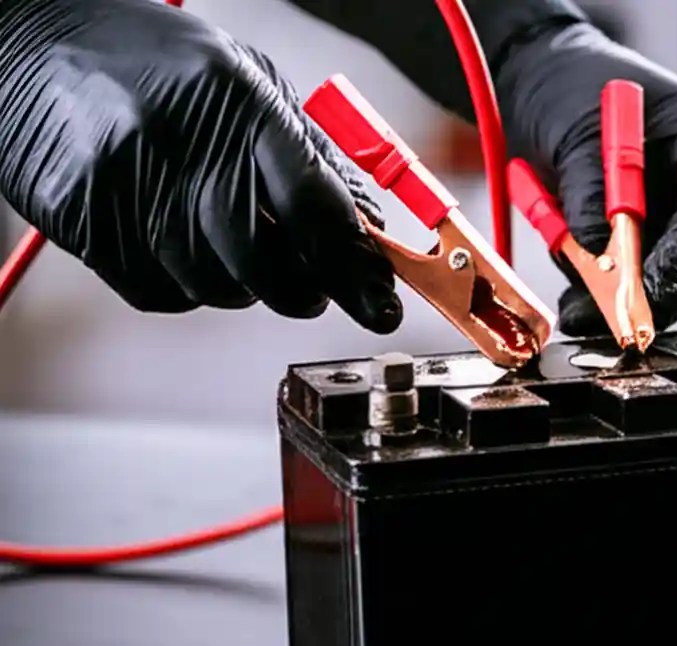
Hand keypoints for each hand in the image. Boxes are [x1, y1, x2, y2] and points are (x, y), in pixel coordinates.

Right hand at [0, 0, 400, 331]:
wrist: (35, 46)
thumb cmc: (157, 64)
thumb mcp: (247, 81)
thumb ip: (310, 153)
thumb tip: (366, 227)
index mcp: (235, 99)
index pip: (312, 203)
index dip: (354, 267)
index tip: (380, 305)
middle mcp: (178, 141)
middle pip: (262, 262)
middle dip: (301, 291)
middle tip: (311, 289)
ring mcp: (123, 184)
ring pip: (213, 286)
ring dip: (242, 286)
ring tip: (233, 247)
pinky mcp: (82, 223)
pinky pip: (160, 293)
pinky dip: (187, 288)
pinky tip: (181, 245)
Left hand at [494, 21, 676, 335]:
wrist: (545, 79)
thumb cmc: (568, 86)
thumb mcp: (571, 130)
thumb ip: (587, 188)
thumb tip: (593, 247)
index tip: (648, 293)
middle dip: (658, 293)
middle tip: (617, 326)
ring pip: (672, 271)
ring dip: (627, 297)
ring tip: (580, 313)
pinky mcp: (655, 228)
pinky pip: (641, 269)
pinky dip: (608, 287)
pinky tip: (578, 300)